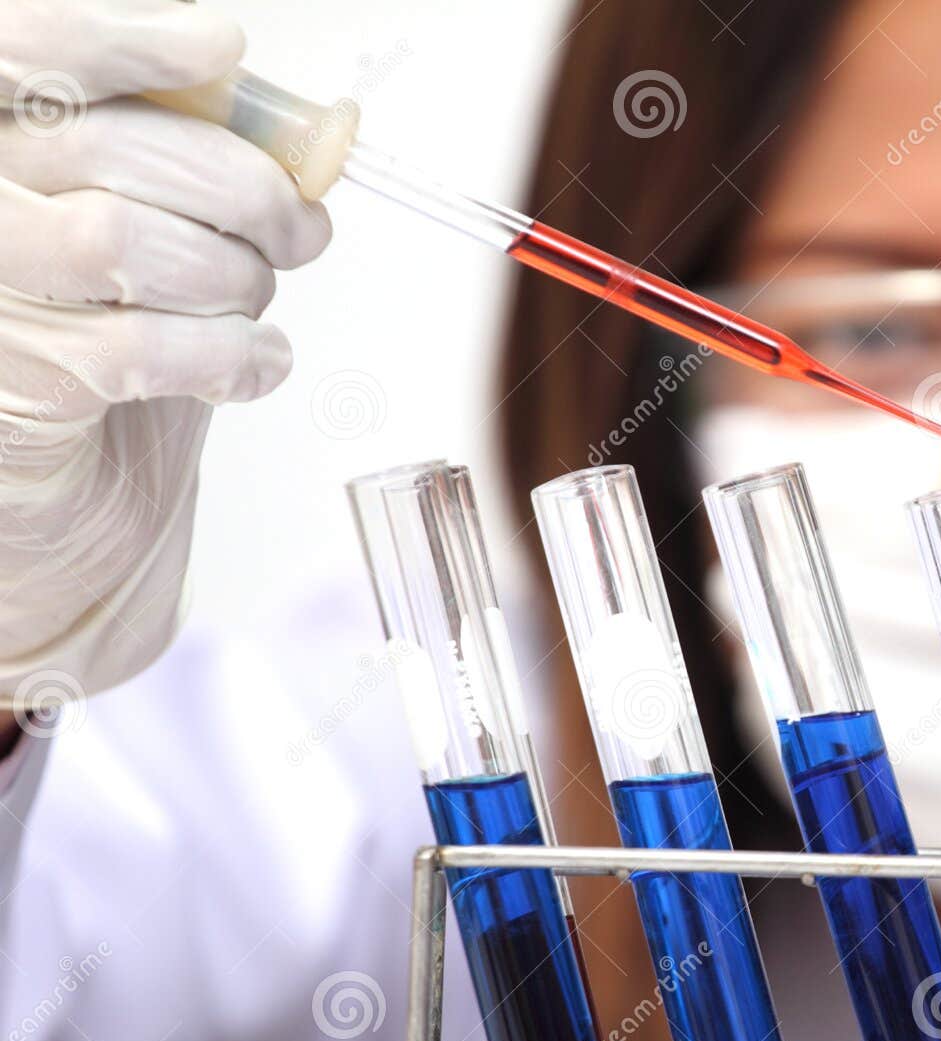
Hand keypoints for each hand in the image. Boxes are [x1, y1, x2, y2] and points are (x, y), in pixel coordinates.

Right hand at [0, 0, 331, 716]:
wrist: (83, 490)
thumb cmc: (119, 341)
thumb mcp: (157, 225)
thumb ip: (192, 161)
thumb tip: (306, 132)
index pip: (22, 43)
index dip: (124, 40)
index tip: (221, 45)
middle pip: (110, 148)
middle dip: (245, 189)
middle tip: (303, 230)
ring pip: (122, 241)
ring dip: (233, 276)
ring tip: (259, 304)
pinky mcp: (14, 385)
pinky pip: (137, 348)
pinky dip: (230, 354)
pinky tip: (259, 362)